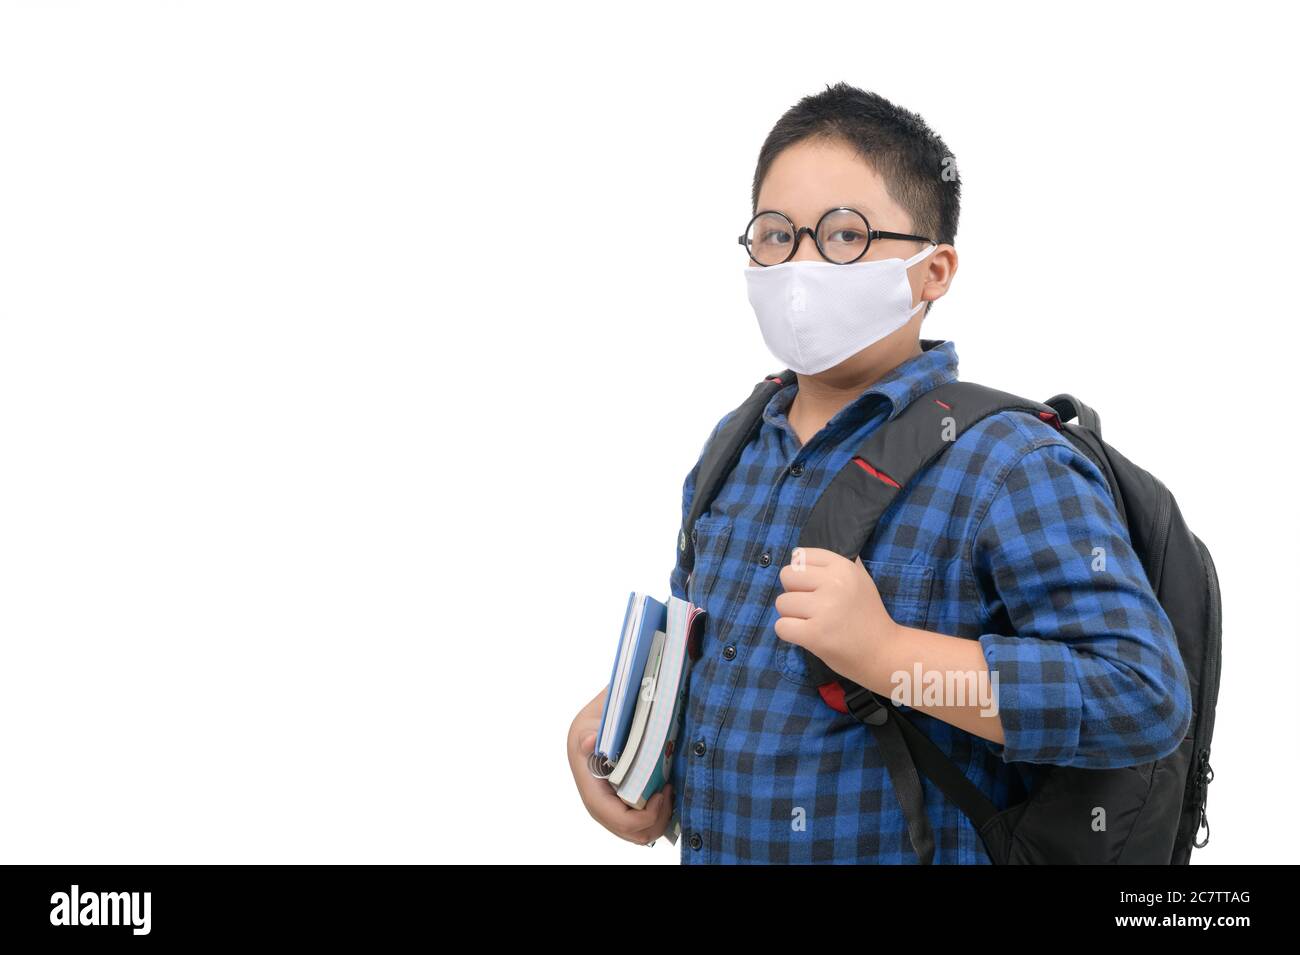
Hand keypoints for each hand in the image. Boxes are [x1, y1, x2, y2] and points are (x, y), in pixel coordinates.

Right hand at [567, 686, 673, 845]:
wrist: (600, 720)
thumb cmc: (597, 722)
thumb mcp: (590, 723)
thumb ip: (589, 733)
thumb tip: (589, 742)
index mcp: (592, 789)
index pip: (618, 819)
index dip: (643, 816)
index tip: (661, 793)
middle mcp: (601, 805)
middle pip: (633, 832)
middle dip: (656, 819)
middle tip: (669, 791)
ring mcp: (614, 808)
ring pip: (641, 833)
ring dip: (660, 819)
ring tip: (668, 792)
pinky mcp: (626, 806)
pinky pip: (644, 824)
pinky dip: (659, 816)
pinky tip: (666, 793)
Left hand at [774, 547, 898, 689]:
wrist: (883, 652)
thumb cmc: (869, 615)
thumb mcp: (861, 579)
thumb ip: (839, 562)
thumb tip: (802, 553)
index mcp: (843, 567)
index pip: (800, 555)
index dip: (801, 573)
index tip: (814, 587)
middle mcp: (833, 583)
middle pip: (786, 576)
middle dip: (793, 592)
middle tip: (811, 607)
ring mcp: (823, 609)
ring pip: (781, 603)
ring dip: (791, 615)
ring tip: (812, 622)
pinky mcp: (814, 634)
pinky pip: (781, 626)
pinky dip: (789, 633)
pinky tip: (806, 635)